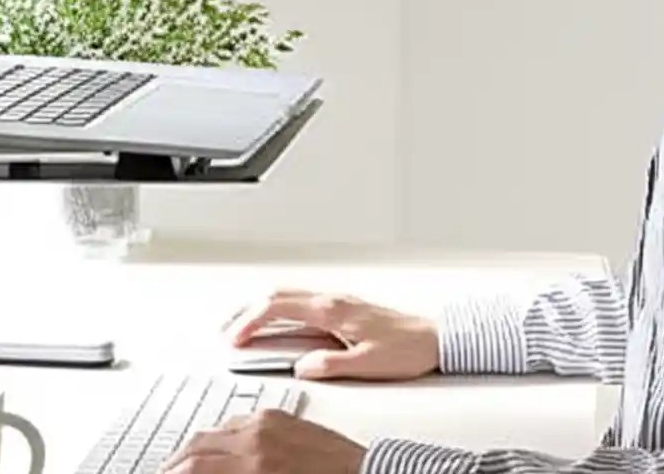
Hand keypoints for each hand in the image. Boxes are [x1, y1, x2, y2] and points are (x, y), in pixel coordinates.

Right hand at [162, 410, 364, 473]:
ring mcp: (268, 422)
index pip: (192, 467)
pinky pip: (236, 421)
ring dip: (195, 450)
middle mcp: (257, 437)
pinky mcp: (279, 416)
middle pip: (195, 445)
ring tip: (188, 466)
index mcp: (254, 465)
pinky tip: (220, 451)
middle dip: (176, 464)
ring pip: (212, 431)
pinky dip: (220, 437)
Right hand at [223, 290, 439, 380]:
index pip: (278, 308)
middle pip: (276, 295)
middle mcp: (331, 300)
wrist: (435, 337)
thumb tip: (302, 367)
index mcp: (332, 310)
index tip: (236, 338)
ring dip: (260, 308)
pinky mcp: (342, 307)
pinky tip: (275, 322)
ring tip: (242, 326)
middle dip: (247, 311)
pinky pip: (300, 301)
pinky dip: (278, 309)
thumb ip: (330, 364)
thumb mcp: (367, 364)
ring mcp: (336, 300)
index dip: (251, 322)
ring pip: (287, 295)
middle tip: (228, 331)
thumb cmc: (408, 348)